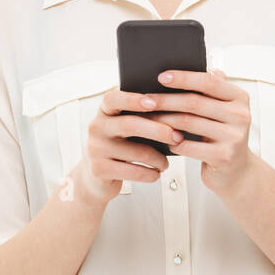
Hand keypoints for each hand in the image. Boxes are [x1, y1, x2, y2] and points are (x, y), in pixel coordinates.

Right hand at [77, 89, 172, 204]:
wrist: (97, 175)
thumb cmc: (121, 144)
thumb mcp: (126, 127)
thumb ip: (142, 116)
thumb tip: (176, 109)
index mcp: (105, 110)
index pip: (114, 98)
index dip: (133, 100)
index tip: (154, 102)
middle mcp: (97, 126)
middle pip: (130, 124)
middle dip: (158, 131)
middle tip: (178, 137)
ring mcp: (96, 149)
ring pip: (136, 152)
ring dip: (158, 159)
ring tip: (166, 163)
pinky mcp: (99, 170)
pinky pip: (132, 171)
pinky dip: (150, 174)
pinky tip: (156, 173)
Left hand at [143, 67, 253, 195]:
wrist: (237, 171)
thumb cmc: (223, 136)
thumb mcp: (222, 110)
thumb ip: (209, 90)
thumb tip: (179, 73)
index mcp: (239, 98)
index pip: (209, 81)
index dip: (183, 78)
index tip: (161, 77)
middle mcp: (240, 115)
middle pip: (195, 102)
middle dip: (166, 100)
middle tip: (146, 100)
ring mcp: (234, 136)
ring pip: (188, 123)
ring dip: (164, 120)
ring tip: (148, 119)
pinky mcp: (224, 156)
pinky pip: (188, 146)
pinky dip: (172, 142)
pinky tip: (163, 140)